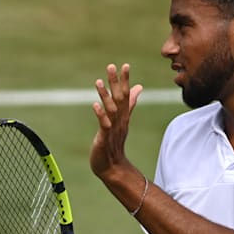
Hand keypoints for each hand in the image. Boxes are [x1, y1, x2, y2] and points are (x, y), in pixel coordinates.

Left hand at [90, 63, 143, 180]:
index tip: (125, 65)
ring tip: (99, 81)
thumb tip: (138, 88)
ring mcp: (112, 129)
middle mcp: (119, 120)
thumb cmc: (114, 144)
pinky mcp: (104, 138)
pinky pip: (104, 125)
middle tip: (111, 66)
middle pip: (119, 99)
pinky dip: (100, 115)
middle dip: (116, 82)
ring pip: (111, 110)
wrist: (113, 168)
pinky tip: (95, 105)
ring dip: (105, 95)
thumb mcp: (122, 121)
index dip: (125, 80)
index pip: (125, 95)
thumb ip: (130, 104)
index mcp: (122, 116)